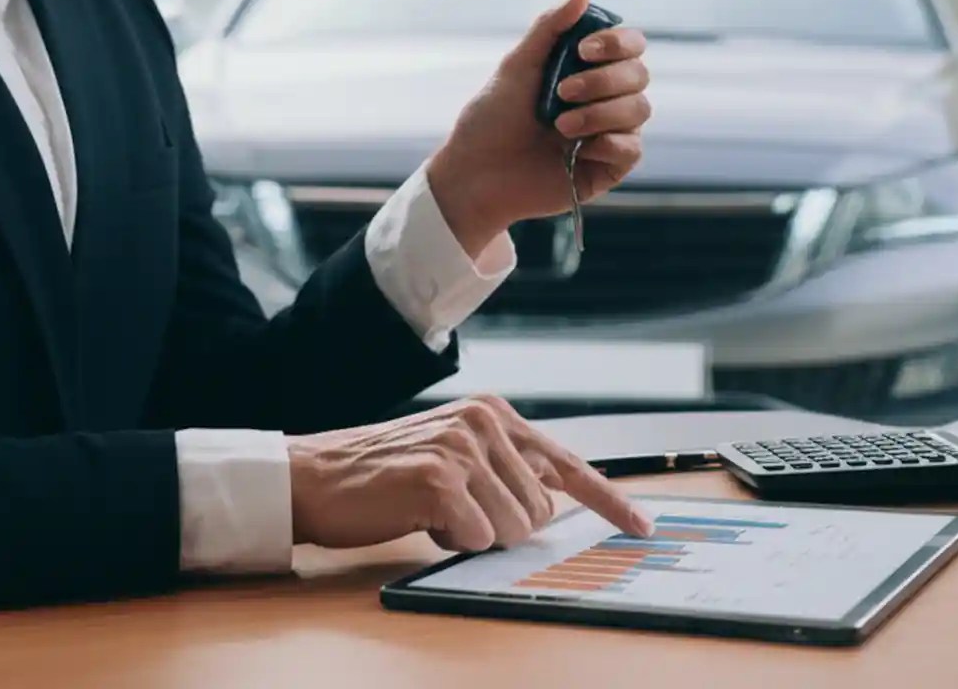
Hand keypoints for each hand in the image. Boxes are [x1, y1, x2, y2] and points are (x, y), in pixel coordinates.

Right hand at [286, 395, 654, 551]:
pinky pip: (477, 537)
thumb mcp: (455, 457)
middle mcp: (485, 422)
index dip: (609, 499)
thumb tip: (552, 504)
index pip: (567, 464)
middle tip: (453, 511)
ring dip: (476, 536)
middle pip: (542, 511)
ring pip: (515, 528)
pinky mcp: (439, 477)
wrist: (315, 476)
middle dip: (503, 527)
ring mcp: (463, 446)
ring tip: (434, 512)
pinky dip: (450, 542)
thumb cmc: (385, 476)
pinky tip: (419, 519)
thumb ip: (505, 471)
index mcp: (495, 414)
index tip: (642, 526)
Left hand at [428, 0, 651, 256]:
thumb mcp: (519, 65)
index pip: (630, 47)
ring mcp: (609, 135)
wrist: (477, 173)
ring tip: (560, 126)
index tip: (583, 50)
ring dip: (600, 113)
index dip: (617, 43)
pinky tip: (578, 150)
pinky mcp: (608, 169)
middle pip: (639, 75)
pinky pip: (632, 149)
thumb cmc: (492, 119)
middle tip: (561, 92)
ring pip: (640, 110)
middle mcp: (604, 101)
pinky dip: (608, 143)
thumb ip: (551, 27)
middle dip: (603, 80)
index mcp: (587, 72)